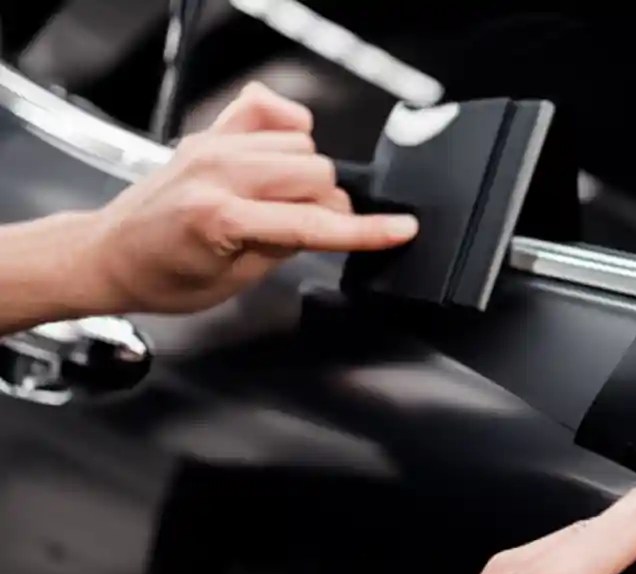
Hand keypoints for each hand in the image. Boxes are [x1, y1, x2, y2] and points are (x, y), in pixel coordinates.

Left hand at [85, 82, 416, 314]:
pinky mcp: (208, 133)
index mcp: (221, 220)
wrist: (111, 253)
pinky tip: (282, 153)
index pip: (311, 224)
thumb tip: (326, 224)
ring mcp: (212, 146)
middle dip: (329, 205)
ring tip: (286, 200)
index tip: (400, 229)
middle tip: (313, 229)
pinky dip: (287, 126)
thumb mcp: (234, 281)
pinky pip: (266, 107)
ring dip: (307, 174)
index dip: (365, 230)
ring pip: (301, 144)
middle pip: (316, 174)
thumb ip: (285, 246)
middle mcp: (217, 173)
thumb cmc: (164, 277)